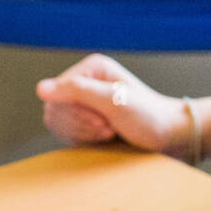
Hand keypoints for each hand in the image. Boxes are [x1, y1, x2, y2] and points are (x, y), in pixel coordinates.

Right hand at [36, 54, 190, 155]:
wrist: (170, 137)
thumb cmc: (149, 117)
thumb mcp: (114, 102)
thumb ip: (77, 92)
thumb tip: (40, 89)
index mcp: (91, 69)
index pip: (57, 93)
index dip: (77, 113)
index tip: (104, 120)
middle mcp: (85, 83)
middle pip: (55, 109)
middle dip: (81, 125)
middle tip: (109, 128)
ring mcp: (84, 103)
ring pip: (59, 123)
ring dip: (83, 134)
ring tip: (110, 133)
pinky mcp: (86, 121)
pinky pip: (67, 134)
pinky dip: (83, 140)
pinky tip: (105, 139)